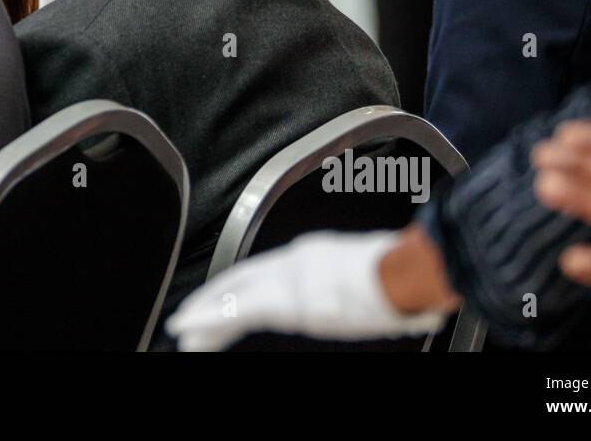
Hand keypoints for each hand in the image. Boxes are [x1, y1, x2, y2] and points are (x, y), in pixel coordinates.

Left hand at [165, 230, 444, 351]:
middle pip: (243, 282)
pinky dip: (210, 317)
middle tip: (189, 321)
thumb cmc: (405, 278)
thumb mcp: (380, 281)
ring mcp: (287, 278)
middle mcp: (295, 261)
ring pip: (233, 297)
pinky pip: (236, 309)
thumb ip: (366, 294)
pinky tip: (191, 328)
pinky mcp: (284, 298)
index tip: (218, 302)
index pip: (263, 272)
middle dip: (213, 302)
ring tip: (184, 334)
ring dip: (206, 317)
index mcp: (315, 256)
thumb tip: (385, 309)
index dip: (237, 288)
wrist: (406, 273)